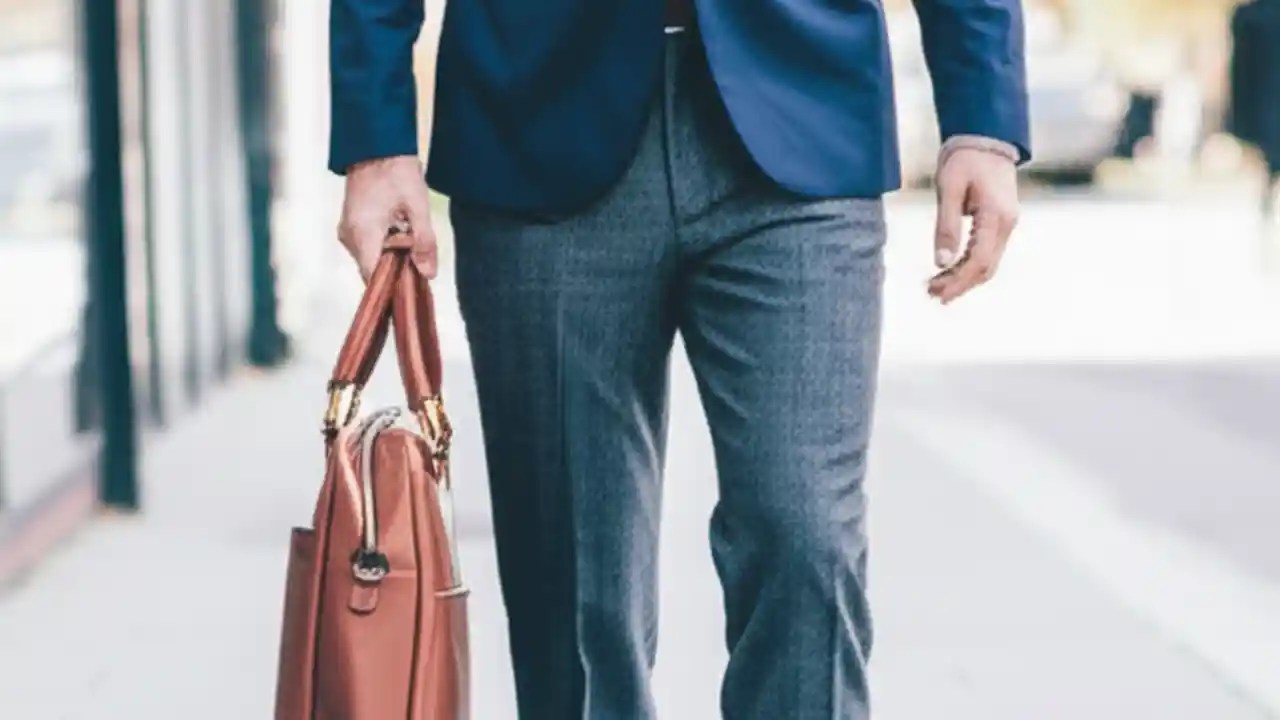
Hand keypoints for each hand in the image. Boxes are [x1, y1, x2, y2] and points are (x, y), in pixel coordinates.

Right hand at [338, 155, 436, 280]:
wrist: (376, 145)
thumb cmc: (397, 170)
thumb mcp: (418, 206)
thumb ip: (424, 242)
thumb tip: (429, 275)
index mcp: (362, 234)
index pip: (374, 279)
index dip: (395, 287)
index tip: (415, 287)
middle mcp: (349, 237)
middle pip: (374, 271)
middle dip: (399, 270)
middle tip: (421, 254)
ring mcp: (348, 232)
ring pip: (373, 260)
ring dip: (394, 256)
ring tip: (411, 233)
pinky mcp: (352, 226)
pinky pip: (370, 248)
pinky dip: (387, 246)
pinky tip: (401, 229)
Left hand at [927, 148, 1018, 303]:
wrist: (985, 139)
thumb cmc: (964, 160)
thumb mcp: (949, 189)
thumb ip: (946, 226)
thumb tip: (941, 262)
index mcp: (996, 216)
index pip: (978, 261)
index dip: (957, 281)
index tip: (936, 292)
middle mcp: (1006, 224)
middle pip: (985, 268)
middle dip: (959, 285)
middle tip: (931, 294)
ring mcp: (1006, 224)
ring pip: (988, 263)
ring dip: (963, 278)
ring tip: (936, 287)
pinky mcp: (1000, 223)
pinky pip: (987, 252)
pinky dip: (968, 265)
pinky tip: (950, 271)